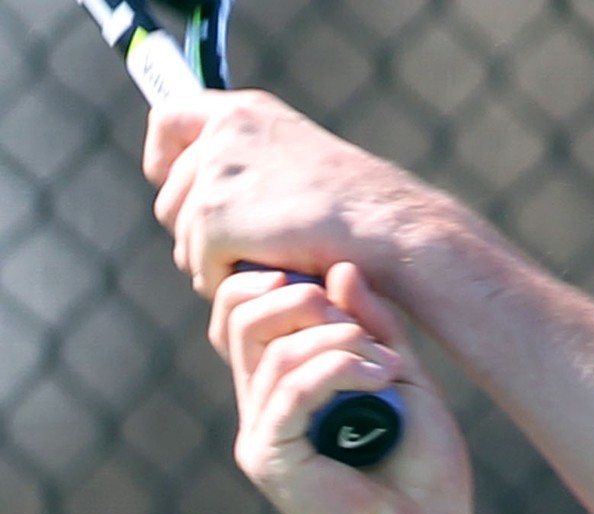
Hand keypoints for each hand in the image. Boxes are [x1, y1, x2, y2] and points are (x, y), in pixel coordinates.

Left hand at [145, 90, 446, 298]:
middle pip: (172, 195)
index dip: (165, 157)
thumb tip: (203, 195)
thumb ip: (252, 165)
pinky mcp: (212, 218)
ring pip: (183, 235)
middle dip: (199, 230)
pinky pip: (201, 267)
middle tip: (248, 249)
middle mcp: (222, 134)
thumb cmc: (361, 208)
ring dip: (217, 259)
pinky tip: (272, 276)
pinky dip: (231, 281)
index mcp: (244, 113)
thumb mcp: (301, 164)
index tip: (172, 181)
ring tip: (271, 261)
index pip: (169, 120)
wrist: (388, 228)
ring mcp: (214, 176)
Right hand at [212, 261, 472, 513]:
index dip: (287, 278)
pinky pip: (288, 388)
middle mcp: (262, 402)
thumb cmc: (423, 470)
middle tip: (366, 330)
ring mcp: (261, 430)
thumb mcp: (406, 379)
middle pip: (242, 314)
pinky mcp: (271, 458)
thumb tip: (339, 268)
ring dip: (342, 341)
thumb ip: (375, 328)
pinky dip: (339, 369)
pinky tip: (381, 379)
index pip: (248, 305)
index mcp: (286, 380)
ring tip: (390, 368)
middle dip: (306, 300)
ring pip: (274, 348)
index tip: (347, 291)